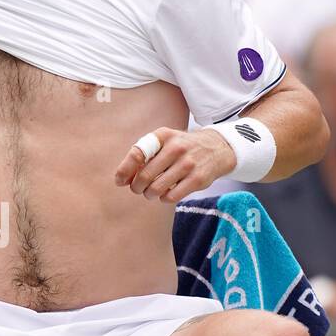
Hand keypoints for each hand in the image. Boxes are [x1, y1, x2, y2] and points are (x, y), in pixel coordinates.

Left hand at [114, 127, 236, 203]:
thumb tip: (121, 179)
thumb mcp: (164, 141)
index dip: (124, 171)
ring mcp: (188, 163)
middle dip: (136, 187)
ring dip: (149, 194)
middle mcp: (175, 147)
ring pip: (156, 188)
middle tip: (138, 189)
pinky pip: (171, 196)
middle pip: (144, 176)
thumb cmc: (181, 147)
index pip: (136, 154)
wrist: (216, 148)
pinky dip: (163, 198)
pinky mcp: (197, 179)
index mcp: (163, 136)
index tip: (119, 181)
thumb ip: (143, 155)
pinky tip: (165, 194)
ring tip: (151, 192)